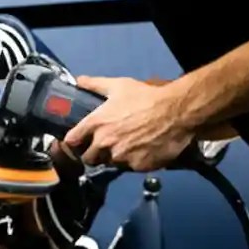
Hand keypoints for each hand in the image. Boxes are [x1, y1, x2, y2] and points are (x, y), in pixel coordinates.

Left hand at [63, 76, 195, 171]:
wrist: (176, 112)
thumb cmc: (147, 98)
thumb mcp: (119, 86)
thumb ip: (95, 84)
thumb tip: (80, 80)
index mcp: (96, 123)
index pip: (71, 141)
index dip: (74, 142)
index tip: (79, 142)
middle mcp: (104, 142)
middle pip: (88, 158)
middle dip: (93, 154)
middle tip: (105, 147)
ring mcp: (120, 156)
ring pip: (109, 164)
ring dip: (113, 158)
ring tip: (126, 147)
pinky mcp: (136, 166)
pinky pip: (129, 168)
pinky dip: (133, 162)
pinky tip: (141, 151)